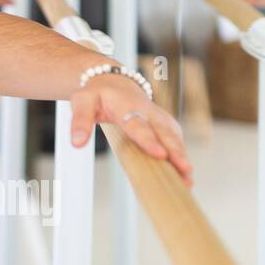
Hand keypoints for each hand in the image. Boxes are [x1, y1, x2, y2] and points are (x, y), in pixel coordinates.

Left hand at [71, 72, 191, 184]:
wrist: (114, 82)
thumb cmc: (97, 95)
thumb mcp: (82, 102)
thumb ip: (80, 121)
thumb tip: (76, 143)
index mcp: (126, 106)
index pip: (138, 125)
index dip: (149, 140)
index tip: (160, 155)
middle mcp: (148, 111)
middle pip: (164, 133)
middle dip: (175, 151)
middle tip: (185, 170)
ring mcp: (159, 118)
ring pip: (174, 138)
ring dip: (182, 158)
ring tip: (188, 182)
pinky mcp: (166, 125)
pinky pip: (176, 142)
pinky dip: (181, 157)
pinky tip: (185, 178)